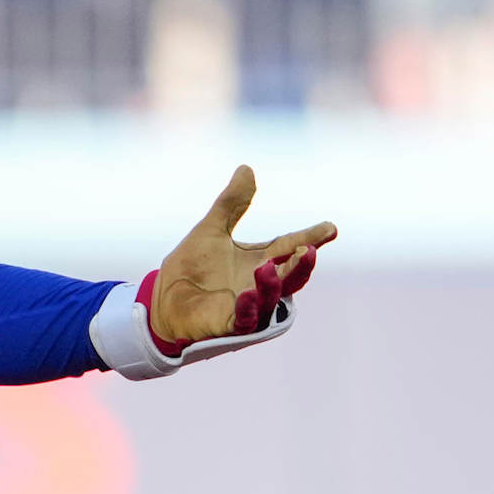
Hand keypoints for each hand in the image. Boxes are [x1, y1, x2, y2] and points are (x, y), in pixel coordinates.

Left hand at [148, 164, 337, 350]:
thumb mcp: (211, 230)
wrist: (163, 298)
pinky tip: (246, 295)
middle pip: (290, 276)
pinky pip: (244, 319)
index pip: (289, 247)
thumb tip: (246, 168)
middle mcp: (259, 285)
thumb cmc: (191, 267)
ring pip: (270, 299)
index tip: (330, 227)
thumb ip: (231, 204)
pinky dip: (248, 308)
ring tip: (269, 267)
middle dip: (301, 265)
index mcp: (260, 261)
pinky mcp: (229, 325)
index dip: (311, 237)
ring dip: (273, 284)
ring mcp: (248, 306)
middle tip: (309, 249)